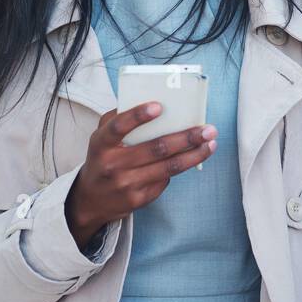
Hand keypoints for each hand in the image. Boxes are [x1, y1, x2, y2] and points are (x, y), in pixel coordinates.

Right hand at [65, 102, 216, 249]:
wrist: (90, 200)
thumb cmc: (102, 158)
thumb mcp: (101, 137)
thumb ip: (118, 118)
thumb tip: (150, 101)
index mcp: (102, 144)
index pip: (118, 127)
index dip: (138, 116)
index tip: (159, 106)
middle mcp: (113, 165)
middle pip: (156, 149)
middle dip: (186, 138)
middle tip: (208, 129)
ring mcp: (126, 184)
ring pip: (168, 167)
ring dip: (194, 155)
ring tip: (210, 143)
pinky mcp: (138, 199)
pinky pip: (165, 180)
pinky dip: (180, 168)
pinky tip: (192, 159)